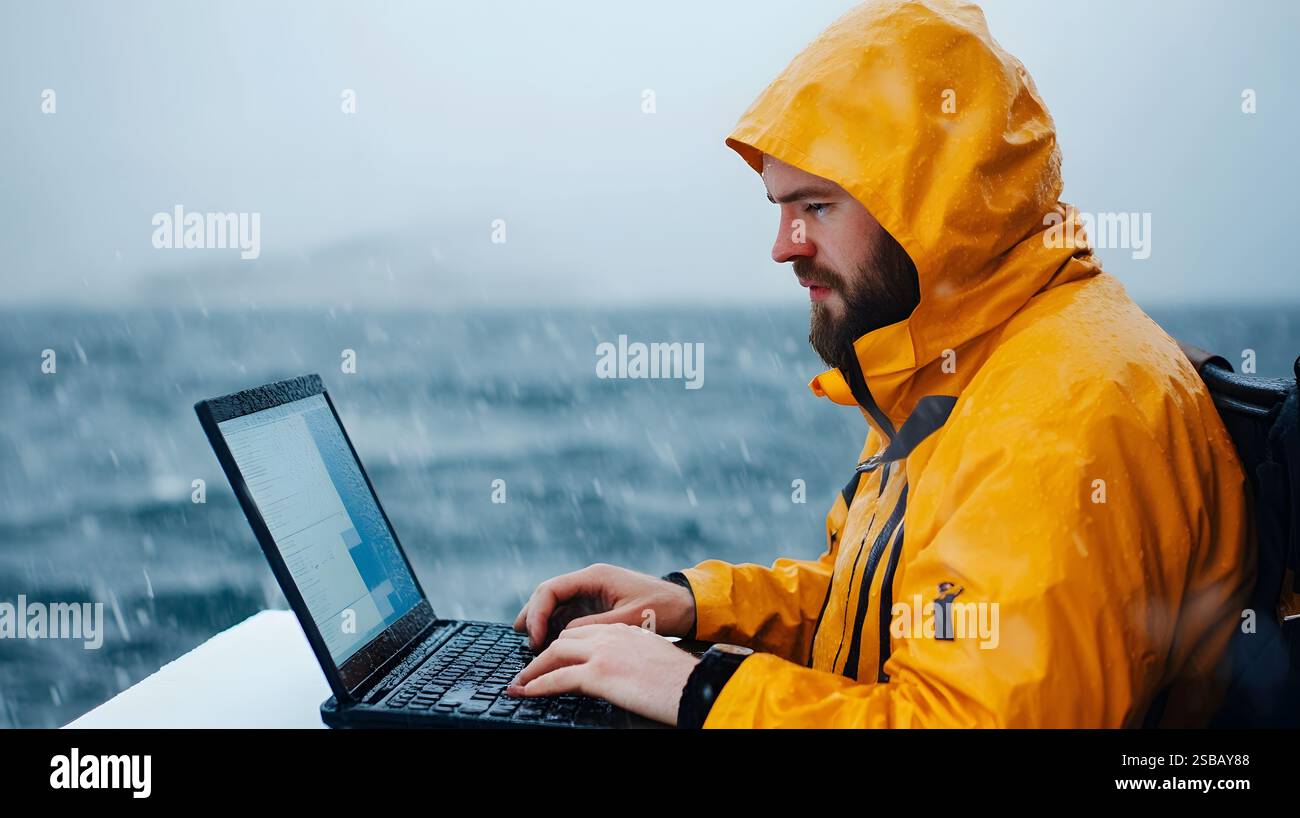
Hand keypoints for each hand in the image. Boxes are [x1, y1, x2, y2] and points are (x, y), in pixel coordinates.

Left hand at [507, 623, 699, 724]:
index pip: (585, 631)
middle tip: (527, 669)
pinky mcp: (599, 673)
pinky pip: (558, 678)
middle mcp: (611, 635)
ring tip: (519, 683)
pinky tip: (527, 693)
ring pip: (555, 654)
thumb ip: (634, 661)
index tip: (552, 658)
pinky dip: (538, 685)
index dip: (564, 644)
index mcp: (625, 631)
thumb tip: (627, 676)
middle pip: (565, 637)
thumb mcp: (654, 661)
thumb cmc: (683, 680)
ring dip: (533, 670)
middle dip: (542, 652)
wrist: (696, 686)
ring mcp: (603, 652)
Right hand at [512, 563, 695, 649]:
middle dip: (532, 614)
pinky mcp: (596, 603)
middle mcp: (590, 579)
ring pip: (555, 603)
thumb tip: (562, 636)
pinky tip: (548, 642)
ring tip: (529, 643)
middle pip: (548, 593)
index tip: (534, 637)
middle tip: (522, 639)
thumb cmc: (661, 609)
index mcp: (595, 576)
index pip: (552, 589)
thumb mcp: (627, 620)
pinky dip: (555, 625)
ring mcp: (591, 591)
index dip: (537, 612)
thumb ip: (594, 625)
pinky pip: (568, 612)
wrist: (685, 606)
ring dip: (541, 621)